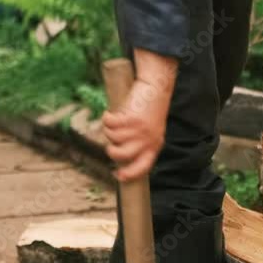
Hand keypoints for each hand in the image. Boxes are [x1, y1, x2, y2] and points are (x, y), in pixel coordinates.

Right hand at [103, 49, 176, 181]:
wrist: (156, 87)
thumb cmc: (150, 109)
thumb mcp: (151, 130)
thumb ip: (141, 143)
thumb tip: (120, 156)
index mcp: (155, 145)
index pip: (143, 167)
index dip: (129, 174)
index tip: (117, 175)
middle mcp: (147, 140)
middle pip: (121, 155)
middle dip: (111, 149)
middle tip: (111, 140)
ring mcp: (139, 130)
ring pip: (112, 138)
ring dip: (109, 129)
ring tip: (114, 120)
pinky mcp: (131, 119)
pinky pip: (109, 124)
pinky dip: (106, 117)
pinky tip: (110, 113)